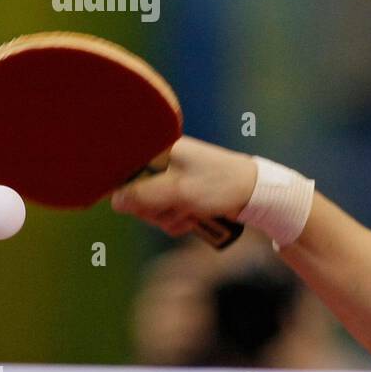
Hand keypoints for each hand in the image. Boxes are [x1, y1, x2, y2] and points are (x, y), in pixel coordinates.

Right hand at [110, 136, 256, 237]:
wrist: (256, 194)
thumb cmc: (219, 185)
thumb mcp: (177, 191)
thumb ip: (142, 196)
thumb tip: (114, 202)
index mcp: (160, 150)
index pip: (125, 174)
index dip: (133, 194)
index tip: (147, 201)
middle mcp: (164, 162)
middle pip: (137, 196)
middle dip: (156, 210)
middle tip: (178, 207)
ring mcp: (174, 180)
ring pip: (153, 209)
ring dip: (170, 217)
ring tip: (191, 211)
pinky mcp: (184, 195)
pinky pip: (168, 215)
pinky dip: (179, 221)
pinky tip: (195, 218)